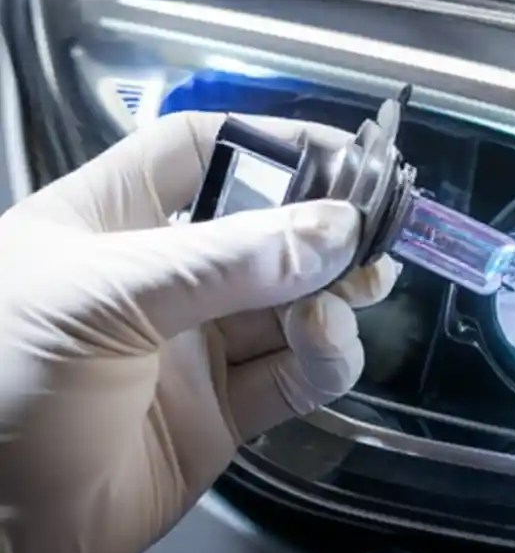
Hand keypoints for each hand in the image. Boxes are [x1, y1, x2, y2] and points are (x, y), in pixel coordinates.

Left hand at [0, 113, 397, 552]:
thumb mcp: (99, 298)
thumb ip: (223, 262)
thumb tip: (334, 229)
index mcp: (111, 220)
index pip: (201, 150)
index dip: (273, 141)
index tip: (345, 153)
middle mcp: (161, 277)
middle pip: (268, 229)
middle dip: (327, 228)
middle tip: (377, 231)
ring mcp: (197, 345)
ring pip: (296, 302)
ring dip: (335, 294)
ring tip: (352, 293)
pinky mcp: (226, 412)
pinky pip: (298, 372)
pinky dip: (327, 356)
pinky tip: (322, 343)